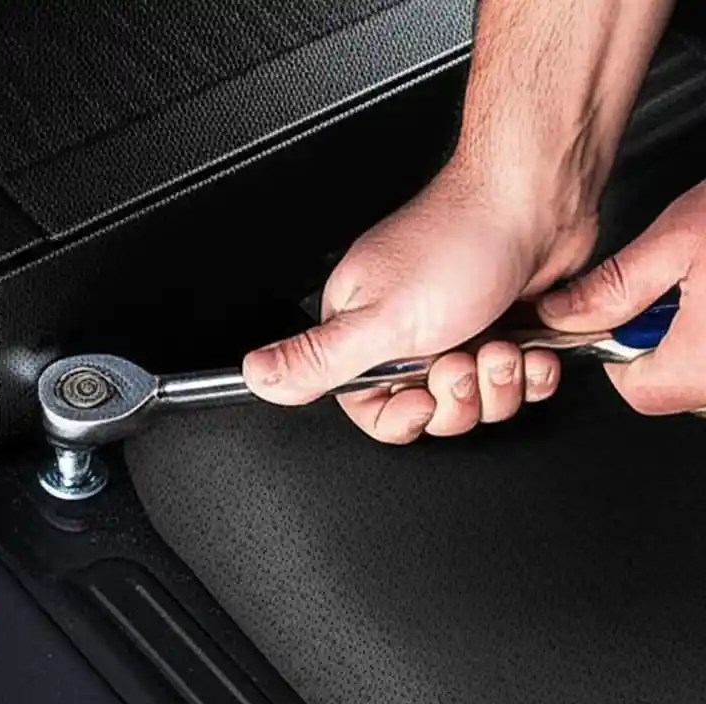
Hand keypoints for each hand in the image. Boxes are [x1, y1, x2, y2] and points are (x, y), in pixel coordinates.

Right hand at [241, 162, 596, 443]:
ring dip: (500, 381)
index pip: (367, 406)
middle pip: (430, 412)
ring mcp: (457, 332)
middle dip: (459, 395)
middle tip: (464, 355)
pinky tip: (531, 344)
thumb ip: (315, 358)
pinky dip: (532, 372)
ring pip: (478, 401)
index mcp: (362, 329)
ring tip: (502, 342)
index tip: (422, 396)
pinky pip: (516, 382)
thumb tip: (256, 375)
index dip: (402, 415)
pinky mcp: (502, 329)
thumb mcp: (379, 318)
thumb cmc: (461, 240)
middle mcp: (407, 333)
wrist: (536, 199)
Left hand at [539, 181, 705, 414]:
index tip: (615, 315)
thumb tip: (561, 313)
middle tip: (664, 294)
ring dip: (687, 339)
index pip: (634, 390)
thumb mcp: (679, 241)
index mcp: (702, 363)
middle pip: (670, 387)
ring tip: (698, 287)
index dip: (615, 352)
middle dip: (653, 346)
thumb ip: (614, 285)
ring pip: (698, 374)